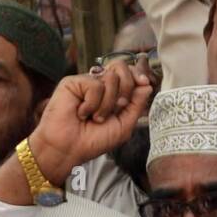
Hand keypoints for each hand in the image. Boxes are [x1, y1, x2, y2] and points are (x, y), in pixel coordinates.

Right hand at [28, 61, 152, 183]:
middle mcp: (100, 85)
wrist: (69, 149)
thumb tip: (147, 85)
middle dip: (127, 87)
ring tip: (96, 117)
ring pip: (111, 77)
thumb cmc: (94, 141)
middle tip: (119, 106)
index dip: (138, 75)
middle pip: (122, 67)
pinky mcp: (72, 82)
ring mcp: (86, 82)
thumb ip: (136, 105)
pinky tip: (82, 113)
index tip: (145, 82)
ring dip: (108, 104)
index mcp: (113, 93)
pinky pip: (95, 84)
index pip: (128, 73)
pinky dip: (92, 103)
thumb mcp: (124, 126)